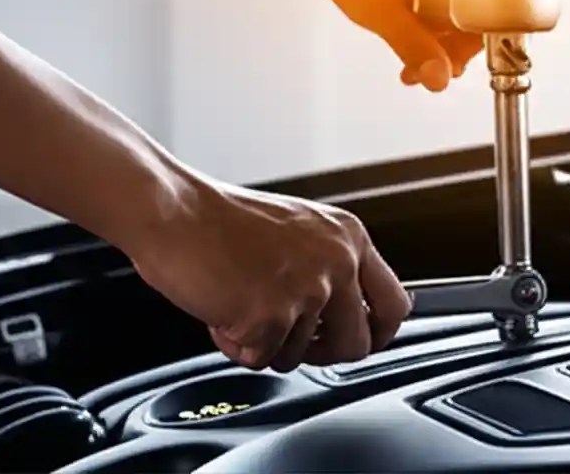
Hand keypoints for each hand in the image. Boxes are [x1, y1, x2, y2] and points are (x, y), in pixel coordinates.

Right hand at [125, 176, 411, 371]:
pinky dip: (235, 343)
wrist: (174, 211)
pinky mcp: (271, 316)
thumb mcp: (299, 233)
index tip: (358, 341)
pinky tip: (221, 307)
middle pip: (357, 344)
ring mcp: (307, 290)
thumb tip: (350, 321)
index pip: (395, 304)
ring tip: (239, 301)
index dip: (377, 333)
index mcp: (348, 237)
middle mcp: (337, 262)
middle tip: (288, 337)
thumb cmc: (221, 221)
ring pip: (299, 356)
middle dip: (322, 353)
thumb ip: (330, 268)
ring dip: (266, 342)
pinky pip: (260, 359)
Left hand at [308, 0, 496, 91]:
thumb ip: (415, 48)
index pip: (496, 22)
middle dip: (448, 56)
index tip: (446, 68)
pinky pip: (452, 17)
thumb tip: (440, 79)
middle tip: (418, 72)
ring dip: (438, 52)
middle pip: (480, 27)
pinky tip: (411, 54)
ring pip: (465, 27)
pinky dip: (432, 38)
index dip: (470, 53)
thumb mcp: (382, 12)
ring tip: (409, 67)